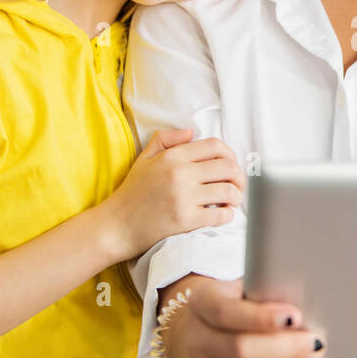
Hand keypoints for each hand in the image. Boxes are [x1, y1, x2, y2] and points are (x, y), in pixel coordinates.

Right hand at [99, 128, 244, 262]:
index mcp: (172, 157)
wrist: (117, 225)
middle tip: (238, 185)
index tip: (231, 165)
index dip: (231, 154)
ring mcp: (184, 197)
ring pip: (228, 191)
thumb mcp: (144, 158)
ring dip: (236, 196)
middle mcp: (180, 174)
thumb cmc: (132, 193)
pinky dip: (228, 215)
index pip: (215, 146)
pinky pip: (220, 214)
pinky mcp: (185, 220)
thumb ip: (166, 139)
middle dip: (239, 176)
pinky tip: (224, 214)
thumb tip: (192, 132)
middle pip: (228, 167)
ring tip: (232, 200)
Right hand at [166, 276, 325, 357]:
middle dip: (286, 348)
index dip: (262, 317)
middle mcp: (196, 341)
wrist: (197, 340)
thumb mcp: (243, 292)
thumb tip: (308, 311)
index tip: (295, 316)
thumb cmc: (236, 311)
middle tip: (317, 343)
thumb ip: (268, 295)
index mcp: (202, 304)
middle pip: (241, 349)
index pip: (226, 312)